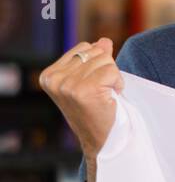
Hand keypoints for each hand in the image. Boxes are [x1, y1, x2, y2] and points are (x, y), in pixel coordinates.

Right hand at [38, 38, 122, 157]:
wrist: (100, 141)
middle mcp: (55, 79)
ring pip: (106, 60)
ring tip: (105, 95)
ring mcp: (68, 85)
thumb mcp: (89, 80)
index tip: (92, 85)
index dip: (97, 64)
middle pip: (96, 51)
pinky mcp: (84, 90)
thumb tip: (104, 40)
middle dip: (106, 69)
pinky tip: (111, 97)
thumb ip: (94, 59)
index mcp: (49, 75)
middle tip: (101, 91)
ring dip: (113, 77)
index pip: (84, 47)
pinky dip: (118, 83)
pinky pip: (112, 71)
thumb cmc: (96, 111)